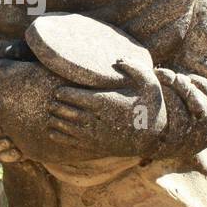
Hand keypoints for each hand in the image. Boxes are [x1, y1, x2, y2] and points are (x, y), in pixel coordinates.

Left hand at [46, 60, 166, 158]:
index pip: (77, 96)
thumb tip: (118, 60)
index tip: (58, 91)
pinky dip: (60, 137)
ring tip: (50, 114)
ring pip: (68, 127)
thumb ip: (134, 67)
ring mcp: (97, 135)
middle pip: (69, 112)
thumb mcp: (149, 82)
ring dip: (56, 121)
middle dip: (57, 107)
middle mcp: (98, 119)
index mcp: (106, 102)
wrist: (156, 136)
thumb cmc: (150, 105)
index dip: (64, 93)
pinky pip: (73, 142)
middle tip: (51, 102)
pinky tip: (52, 132)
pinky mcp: (97, 147)